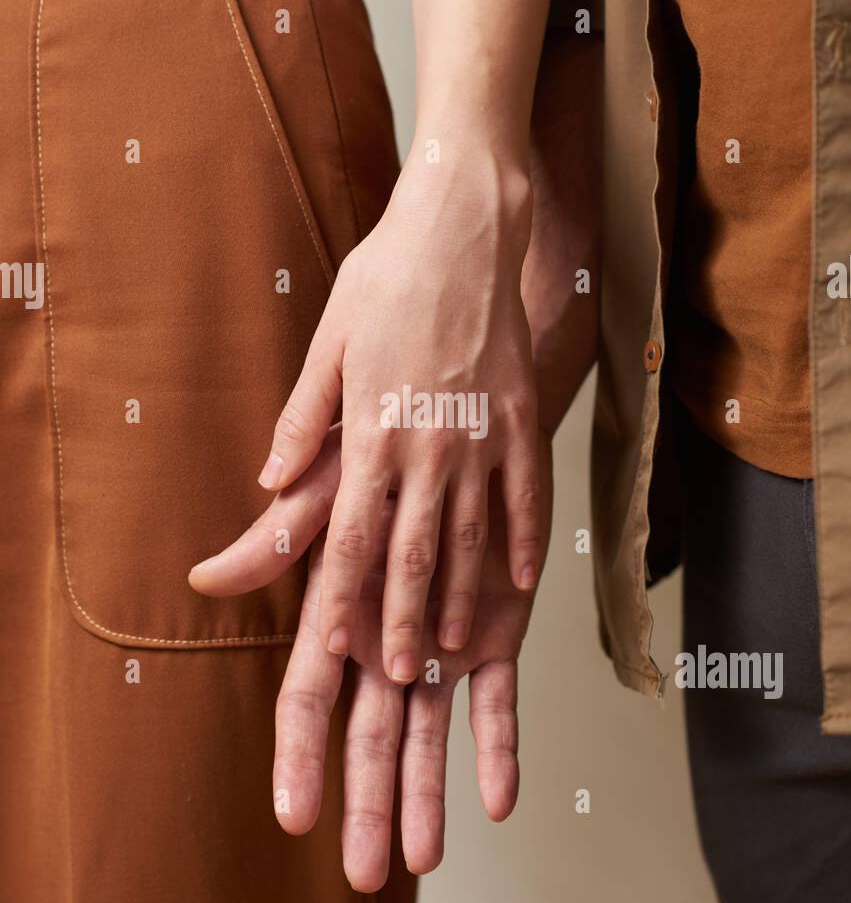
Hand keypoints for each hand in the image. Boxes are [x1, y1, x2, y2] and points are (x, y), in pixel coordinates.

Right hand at [190, 425, 552, 890]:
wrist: (468, 432)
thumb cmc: (382, 462)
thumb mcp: (326, 495)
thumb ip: (278, 541)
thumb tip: (202, 579)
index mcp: (337, 623)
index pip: (309, 703)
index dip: (301, 759)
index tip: (295, 819)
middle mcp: (386, 650)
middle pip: (371, 741)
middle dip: (369, 805)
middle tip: (364, 877)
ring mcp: (442, 653)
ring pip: (432, 739)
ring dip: (428, 798)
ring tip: (424, 860)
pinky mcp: (496, 643)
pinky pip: (498, 705)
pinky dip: (500, 750)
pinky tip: (499, 802)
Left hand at [254, 152, 542, 689]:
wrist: (463, 227)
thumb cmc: (386, 279)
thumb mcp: (327, 342)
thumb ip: (303, 419)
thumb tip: (269, 480)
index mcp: (372, 430)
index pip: (351, 535)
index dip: (343, 596)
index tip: (333, 646)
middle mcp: (428, 445)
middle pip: (416, 553)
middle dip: (406, 620)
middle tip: (403, 675)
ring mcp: (482, 436)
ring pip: (472, 538)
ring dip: (463, 598)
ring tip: (455, 648)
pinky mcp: (520, 419)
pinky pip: (527, 496)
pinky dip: (525, 542)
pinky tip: (521, 582)